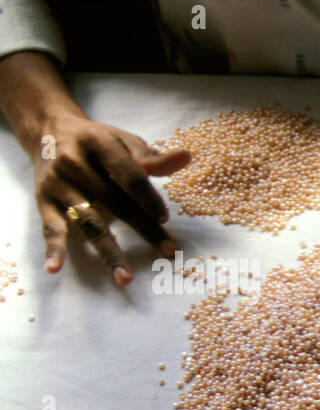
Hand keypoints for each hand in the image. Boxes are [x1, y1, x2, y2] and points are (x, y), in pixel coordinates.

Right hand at [36, 113, 188, 284]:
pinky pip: (50, 228)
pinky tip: (54, 269)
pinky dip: (53, 249)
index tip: (165, 218)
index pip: (130, 176)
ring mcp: (58, 184)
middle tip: (169, 251)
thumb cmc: (97, 141)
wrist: (48, 132)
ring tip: (125, 278)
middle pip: (115, 202)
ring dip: (108, 252)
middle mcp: (74, 163)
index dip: (149, 198)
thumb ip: (152, 158)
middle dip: (144, 228)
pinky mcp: (44, 201)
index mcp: (98, 143)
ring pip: (88, 222)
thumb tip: (186, 157)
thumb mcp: (123, 141)